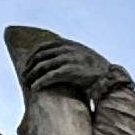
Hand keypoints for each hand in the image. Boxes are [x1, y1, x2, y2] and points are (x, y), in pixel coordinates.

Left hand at [8, 24, 123, 103]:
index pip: (45, 46)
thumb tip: (60, 62)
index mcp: (70, 44)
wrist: (110, 77)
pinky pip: (49, 76)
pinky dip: (40, 82)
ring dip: (32, 75)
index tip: (27, 64)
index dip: (33, 55)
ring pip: (42, 66)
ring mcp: (68, 59)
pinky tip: (35, 89)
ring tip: (26, 84)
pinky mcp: (70, 71)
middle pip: (40, 56)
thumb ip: (72, 55)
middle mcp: (67, 49)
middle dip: (29, 66)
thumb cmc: (98, 71)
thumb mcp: (84, 57)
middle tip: (23, 77)